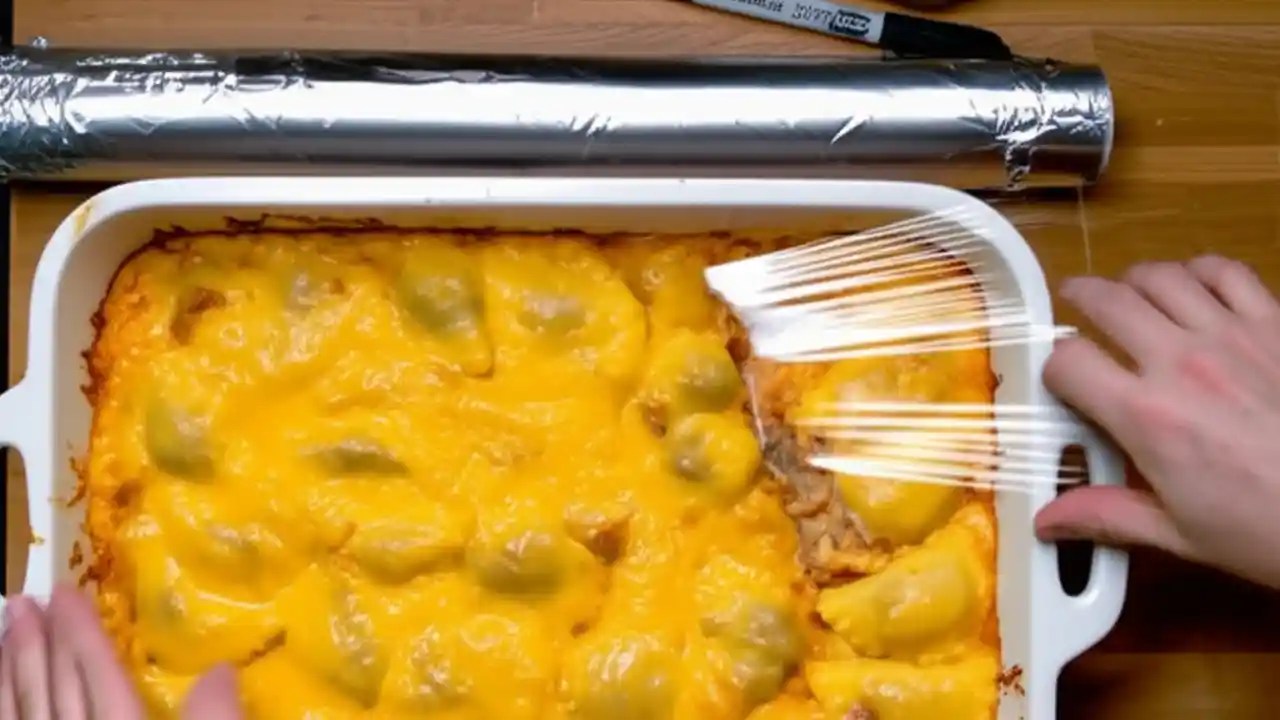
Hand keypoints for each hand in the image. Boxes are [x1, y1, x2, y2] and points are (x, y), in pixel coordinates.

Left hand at [0, 584, 242, 718]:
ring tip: (8, 624)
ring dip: (13, 666)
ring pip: (23, 709)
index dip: (82, 635)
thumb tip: (224, 668)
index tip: (65, 592)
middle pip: (57, 689)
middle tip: (27, 597)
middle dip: (42, 642)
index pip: (100, 678)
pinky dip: (1, 701)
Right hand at [1035, 255, 1279, 588]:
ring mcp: (1233, 335)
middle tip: (1078, 309)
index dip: (1054, 366)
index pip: (1068, 361)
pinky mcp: (1277, 322)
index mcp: (1147, 418)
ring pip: (1160, 275)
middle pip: (1106, 299)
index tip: (1063, 380)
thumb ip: (1106, 516)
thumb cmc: (1269, 532)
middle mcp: (1181, 362)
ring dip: (1135, 280)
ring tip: (1131, 295)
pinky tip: (1193, 286)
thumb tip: (1045, 523)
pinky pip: (1226, 271)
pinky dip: (1199, 270)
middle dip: (1081, 300)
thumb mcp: (1181, 535)